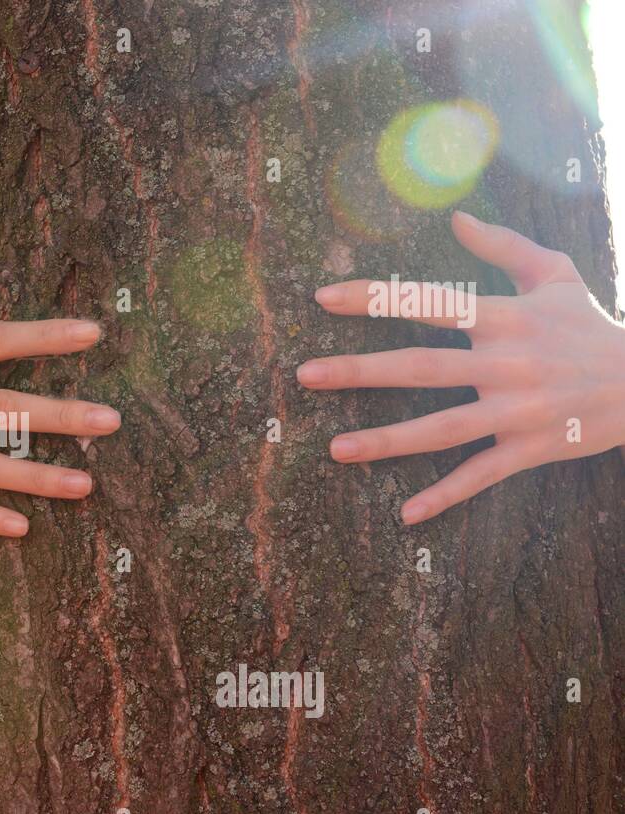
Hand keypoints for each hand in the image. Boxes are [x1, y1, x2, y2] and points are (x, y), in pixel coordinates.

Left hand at [297, 211, 624, 524]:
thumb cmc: (590, 325)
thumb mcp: (556, 275)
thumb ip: (504, 246)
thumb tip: (455, 218)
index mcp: (505, 317)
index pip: (429, 303)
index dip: (376, 298)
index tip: (324, 297)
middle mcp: (507, 363)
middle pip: (422, 366)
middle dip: (361, 371)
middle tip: (304, 375)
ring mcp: (517, 410)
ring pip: (442, 428)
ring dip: (388, 441)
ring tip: (337, 449)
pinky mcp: (531, 449)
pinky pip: (482, 476)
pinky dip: (446, 496)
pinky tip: (406, 514)